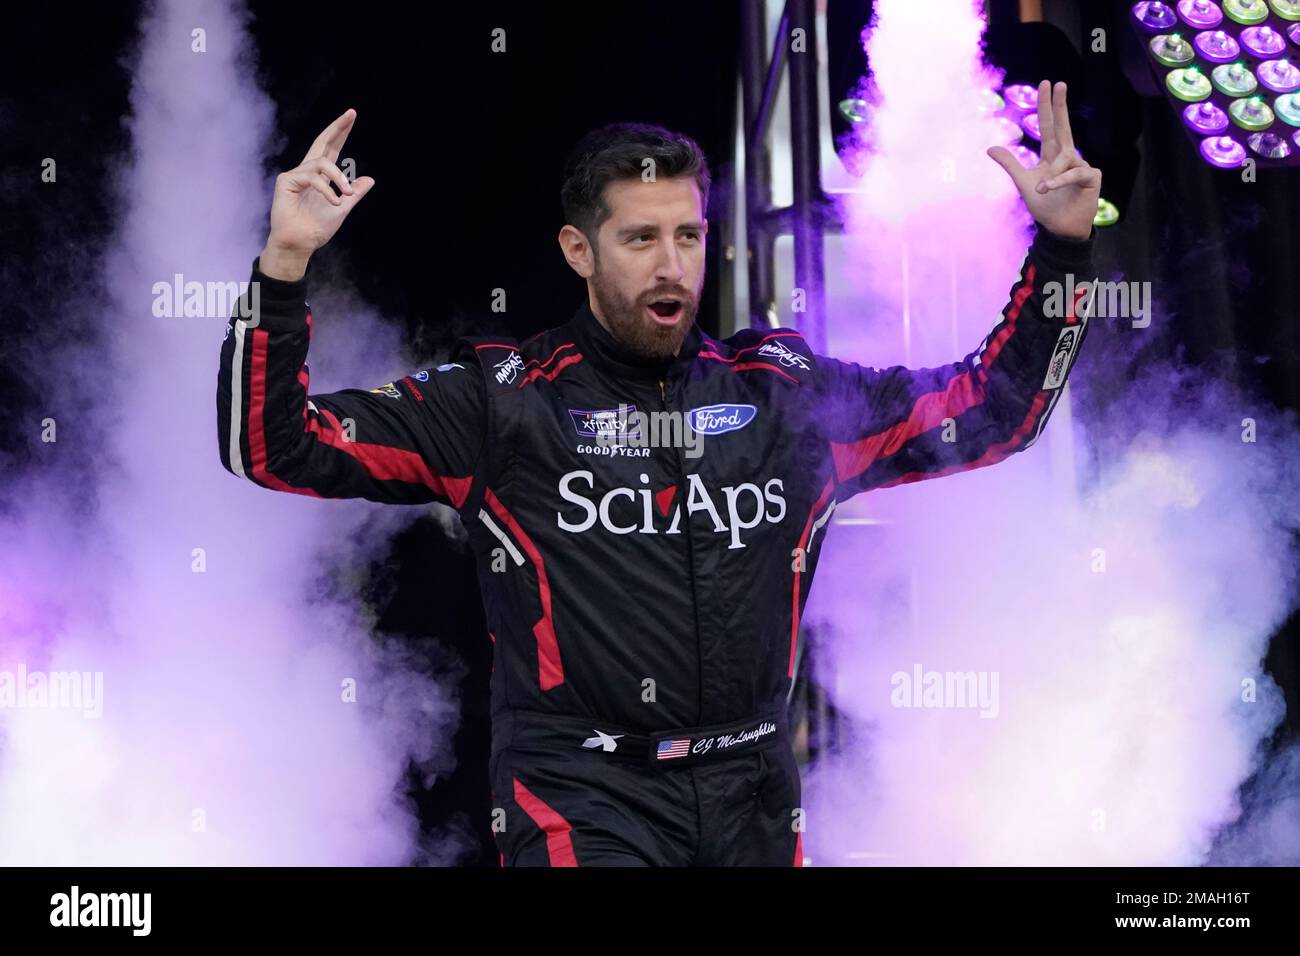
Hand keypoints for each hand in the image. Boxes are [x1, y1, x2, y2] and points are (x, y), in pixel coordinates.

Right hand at [260, 109, 375, 279]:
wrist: (300, 244)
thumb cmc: (316, 228)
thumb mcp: (343, 209)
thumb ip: (354, 194)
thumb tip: (370, 179)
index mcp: (321, 176)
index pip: (332, 149)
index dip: (341, 133)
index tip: (352, 116)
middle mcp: (308, 171)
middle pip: (322, 142)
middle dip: (337, 128)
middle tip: (352, 113)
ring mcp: (296, 174)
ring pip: (322, 163)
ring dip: (339, 178)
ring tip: (346, 195)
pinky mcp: (287, 181)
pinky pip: (312, 177)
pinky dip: (326, 189)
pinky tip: (334, 202)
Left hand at [987, 81, 1100, 241]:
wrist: (1058, 229)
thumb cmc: (1045, 206)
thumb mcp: (1023, 182)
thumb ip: (1010, 164)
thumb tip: (989, 148)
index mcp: (1052, 155)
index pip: (1049, 126)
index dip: (1047, 106)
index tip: (1046, 84)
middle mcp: (1067, 156)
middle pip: (1063, 126)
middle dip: (1059, 105)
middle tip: (1058, 83)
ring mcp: (1081, 164)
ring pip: (1065, 157)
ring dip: (1052, 174)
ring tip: (1041, 189)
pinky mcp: (1091, 176)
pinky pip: (1074, 172)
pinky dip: (1058, 181)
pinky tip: (1047, 189)